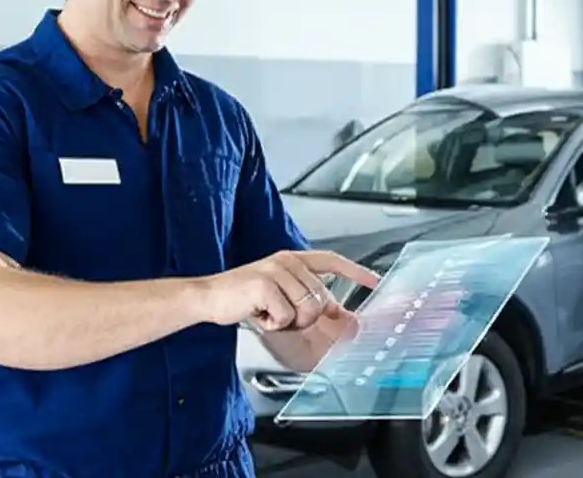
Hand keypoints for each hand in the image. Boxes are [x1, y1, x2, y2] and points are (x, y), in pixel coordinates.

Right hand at [197, 250, 379, 332]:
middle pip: (321, 299)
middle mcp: (286, 261)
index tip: (374, 281)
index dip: (355, 271)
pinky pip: (286, 317)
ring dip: (288, 322)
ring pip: (307, 310)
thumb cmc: (243, 297)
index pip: (331, 261)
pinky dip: (273, 324)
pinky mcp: (265, 285)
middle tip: (279, 315)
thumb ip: (308, 299)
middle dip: (305, 317)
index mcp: (292, 259)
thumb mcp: (280, 294)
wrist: (208, 297)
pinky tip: (258, 314)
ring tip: (268, 312)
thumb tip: (340, 314)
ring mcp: (276, 271)